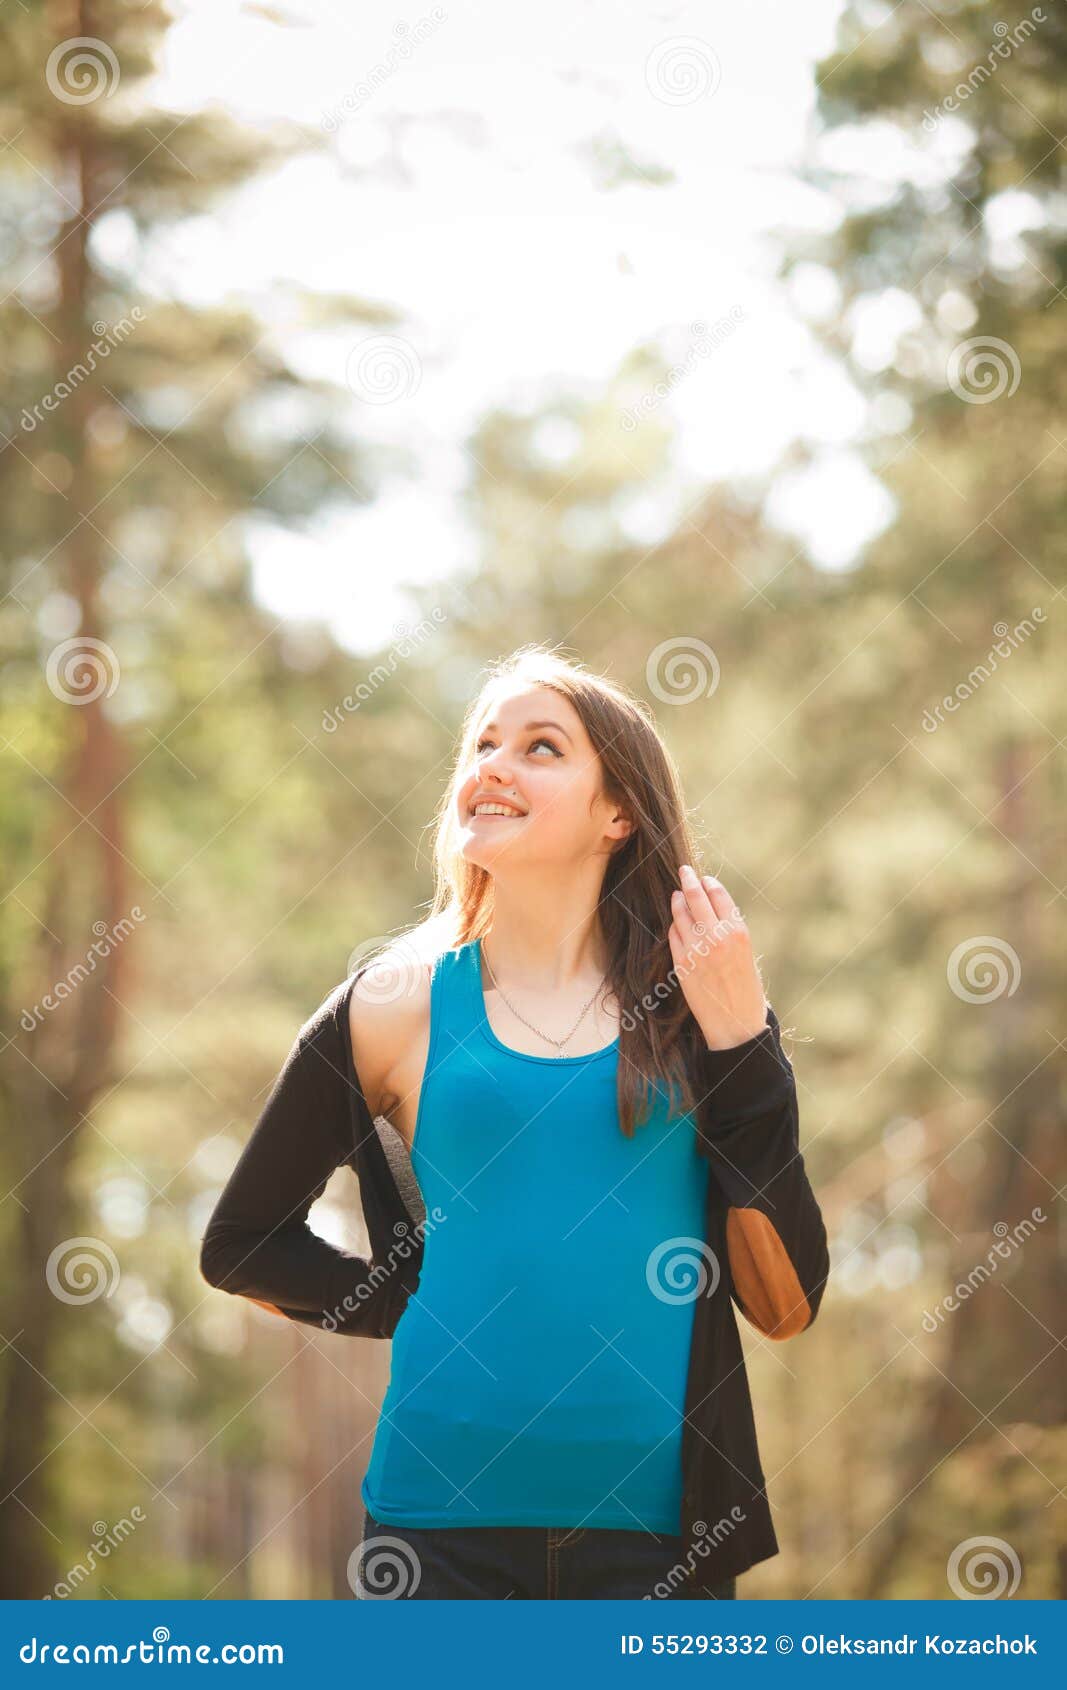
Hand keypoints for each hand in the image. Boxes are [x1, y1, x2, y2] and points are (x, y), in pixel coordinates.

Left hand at [667, 864, 768, 1049]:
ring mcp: (696, 950)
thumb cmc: (746, 989)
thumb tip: (711, 906)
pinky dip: (674, 926)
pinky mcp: (681, 963)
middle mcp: (716, 937)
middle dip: (688, 879)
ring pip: (680, 914)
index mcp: (738, 932)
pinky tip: (677, 923)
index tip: (704, 878)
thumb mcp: (746, 953)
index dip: (708, 882)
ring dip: (678, 902)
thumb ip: (729, 929)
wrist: (735, 1024)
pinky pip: (673, 935)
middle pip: (695, 896)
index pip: (718, 894)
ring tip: (677, 895)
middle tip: (683, 870)